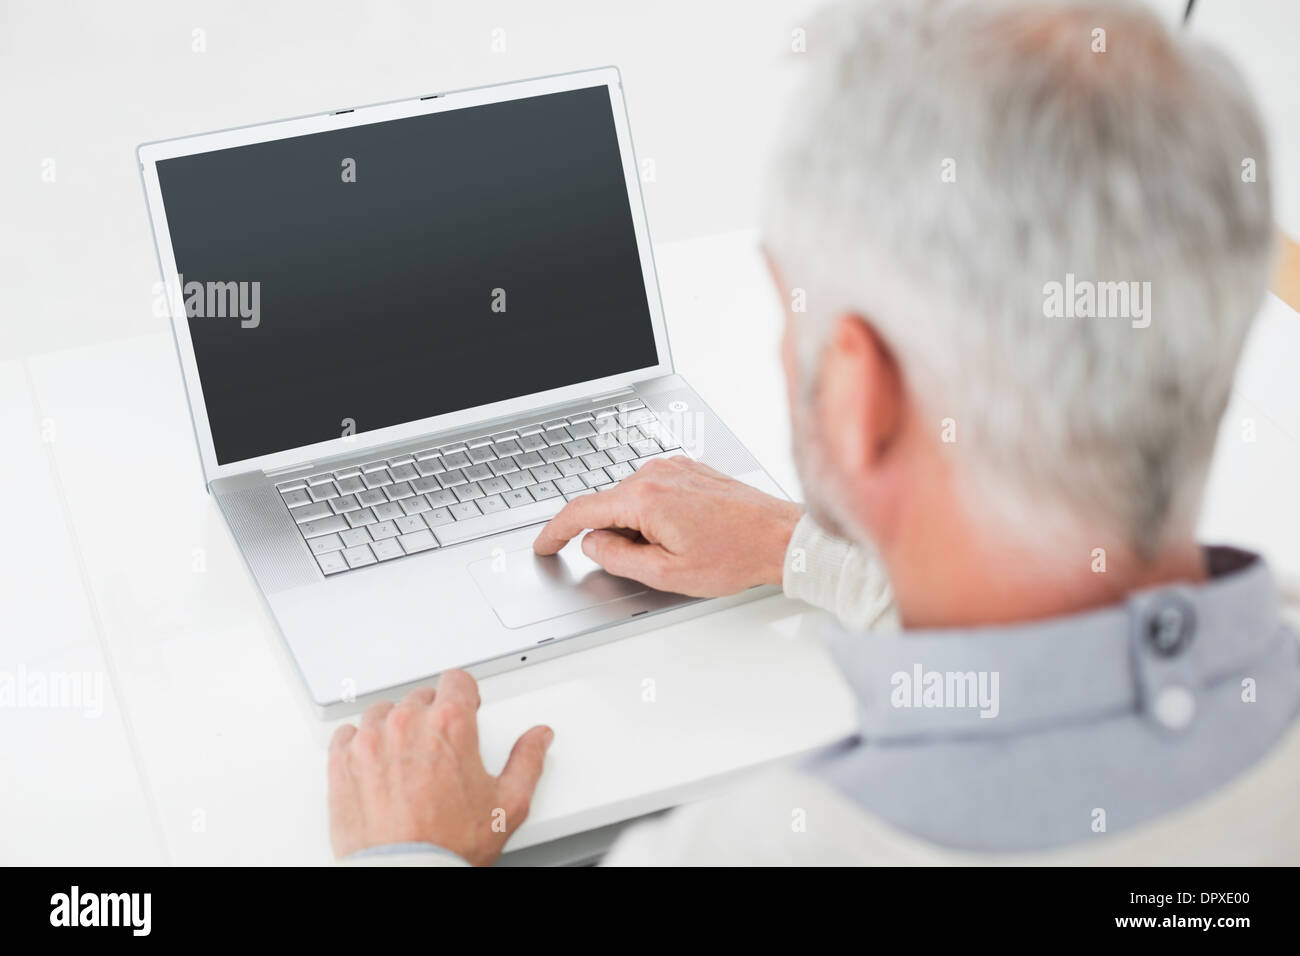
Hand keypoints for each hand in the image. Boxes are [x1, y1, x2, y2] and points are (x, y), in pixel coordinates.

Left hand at [328, 670, 552, 865]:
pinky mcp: (341, 763)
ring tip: (406, 758)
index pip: (456, 680)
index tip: (465, 709)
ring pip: (383, 713)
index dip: (465, 695)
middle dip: (432, 716)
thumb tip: (538, 738)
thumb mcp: (507, 804)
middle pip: (420, 697)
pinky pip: (347, 735)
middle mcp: (407, 724)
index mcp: (450, 725)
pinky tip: (374, 764)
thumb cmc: (449, 844)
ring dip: (394, 728)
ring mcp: (370, 742)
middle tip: (440, 748)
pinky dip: (359, 744)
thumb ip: (527, 761)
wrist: (406, 874)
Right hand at [532, 456, 802, 596]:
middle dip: (614, 537)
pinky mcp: (688, 469)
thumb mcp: (666, 573)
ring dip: (638, 528)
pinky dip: (654, 516)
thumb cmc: (735, 555)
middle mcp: (656, 473)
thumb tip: (594, 545)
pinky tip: (685, 535)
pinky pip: (653, 492)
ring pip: (631, 500)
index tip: (545, 545)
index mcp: (645, 497)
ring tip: (679, 550)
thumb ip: (618, 558)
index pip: (581, 510)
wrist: (779, 537)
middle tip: (648, 563)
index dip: (555, 531)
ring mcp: (673, 467)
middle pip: (608, 506)